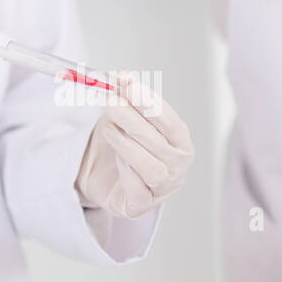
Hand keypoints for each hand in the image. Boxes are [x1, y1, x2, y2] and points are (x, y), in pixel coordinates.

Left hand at [75, 74, 193, 218]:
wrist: (101, 175)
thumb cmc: (120, 143)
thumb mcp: (123, 114)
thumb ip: (125, 96)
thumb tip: (123, 75)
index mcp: (180, 140)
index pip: (169, 120)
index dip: (148, 101)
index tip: (127, 83)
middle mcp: (178, 165)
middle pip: (158, 141)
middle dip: (132, 117)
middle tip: (109, 100)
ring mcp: (163, 188)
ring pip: (150, 166)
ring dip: (126, 144)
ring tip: (107, 128)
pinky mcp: (141, 206)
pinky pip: (137, 190)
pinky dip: (126, 172)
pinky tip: (116, 159)